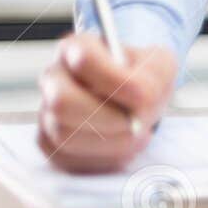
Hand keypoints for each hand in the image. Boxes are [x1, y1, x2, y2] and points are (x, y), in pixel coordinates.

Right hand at [37, 33, 176, 173]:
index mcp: (76, 47)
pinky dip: (104, 158)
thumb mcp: (160, 64)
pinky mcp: (50, 144)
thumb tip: (140, 102)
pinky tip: (126, 145)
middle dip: (107, 119)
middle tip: (137, 122)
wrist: (137, 96)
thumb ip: (153, 77)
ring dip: (111, 141)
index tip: (142, 95)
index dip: (115, 81)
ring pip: (65, 136)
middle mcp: (54, 78)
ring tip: (138, 133)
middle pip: (62, 103)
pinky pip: (69, 160)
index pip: (83, 60)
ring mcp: (46, 111)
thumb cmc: (146, 76)